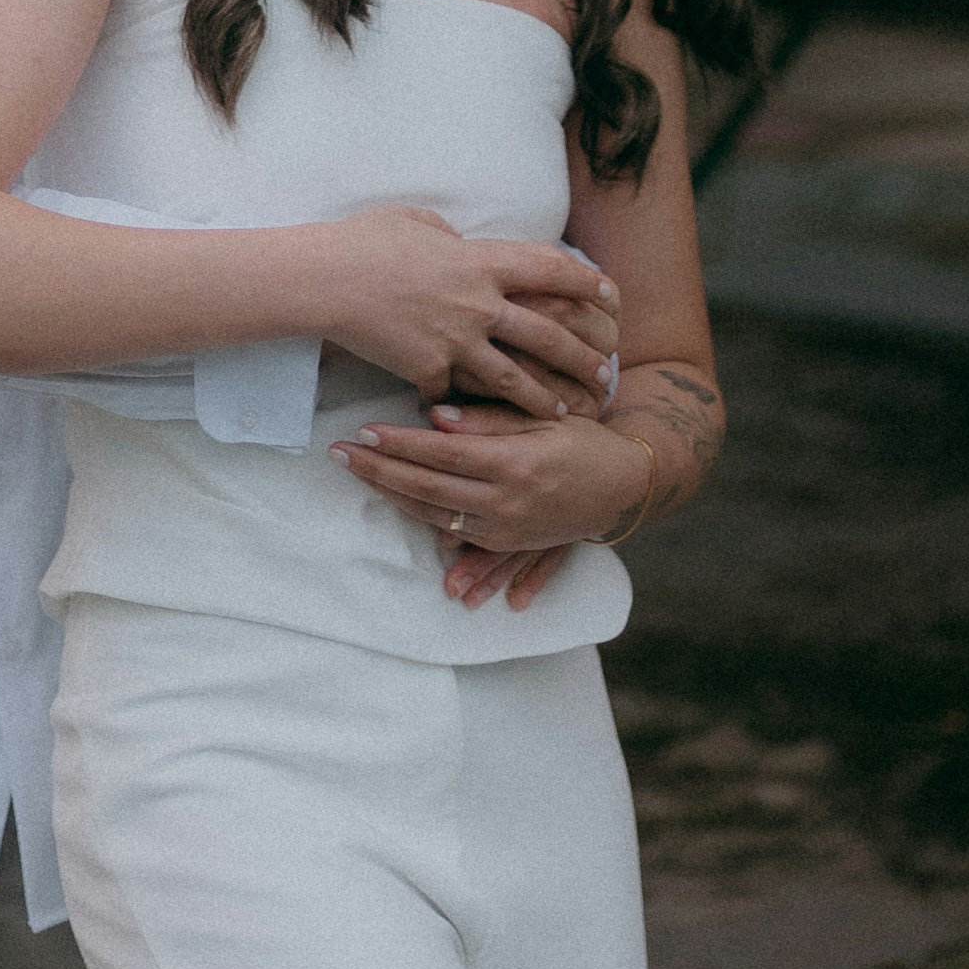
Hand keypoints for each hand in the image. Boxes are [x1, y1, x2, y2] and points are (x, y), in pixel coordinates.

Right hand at [313, 209, 618, 414]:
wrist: (325, 281)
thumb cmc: (364, 241)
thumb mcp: (416, 221)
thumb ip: (448, 235)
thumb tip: (458, 241)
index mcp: (481, 260)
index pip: (552, 271)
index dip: (587, 283)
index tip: (611, 295)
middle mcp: (479, 303)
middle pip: (547, 335)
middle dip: (580, 356)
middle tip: (603, 372)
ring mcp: (456, 341)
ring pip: (513, 378)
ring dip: (541, 397)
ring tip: (561, 412)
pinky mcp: (428, 371)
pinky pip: (451, 393)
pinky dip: (458, 407)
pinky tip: (471, 423)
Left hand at [335, 397, 655, 608]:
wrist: (628, 482)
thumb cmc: (585, 437)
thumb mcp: (545, 418)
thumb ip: (491, 419)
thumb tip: (435, 414)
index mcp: (511, 463)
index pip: (440, 453)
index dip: (398, 443)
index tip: (362, 431)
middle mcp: (506, 502)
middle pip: (427, 487)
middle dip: (378, 470)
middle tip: (339, 454)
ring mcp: (507, 529)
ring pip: (437, 518)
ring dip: (395, 501)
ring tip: (361, 481)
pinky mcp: (512, 544)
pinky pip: (468, 552)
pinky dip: (441, 553)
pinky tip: (412, 552)